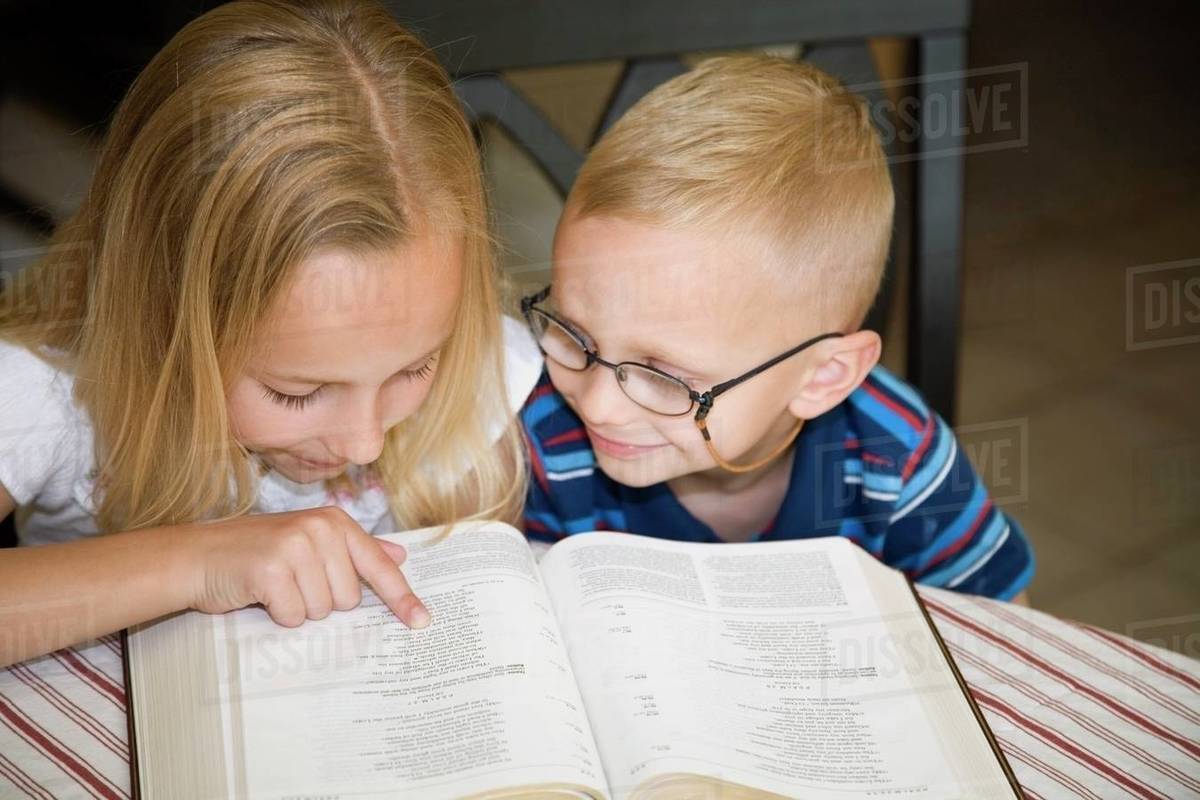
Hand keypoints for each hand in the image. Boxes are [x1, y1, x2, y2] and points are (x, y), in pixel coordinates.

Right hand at [178, 506, 429, 628]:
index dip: (401, 597)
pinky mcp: (272, 569)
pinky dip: (277, 615)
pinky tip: (261, 595)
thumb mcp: (309, 542)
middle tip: (293, 584)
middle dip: (322, 602)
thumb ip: (355, 550)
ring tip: (275, 587)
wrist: (197, 556)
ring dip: (298, 609)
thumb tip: (401, 555)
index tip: (421, 620)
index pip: (378, 566)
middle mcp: (320, 528)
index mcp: (336, 522)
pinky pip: (294, 615)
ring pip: (323, 610)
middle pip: (349, 598)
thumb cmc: (256, 553)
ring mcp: (297, 546)